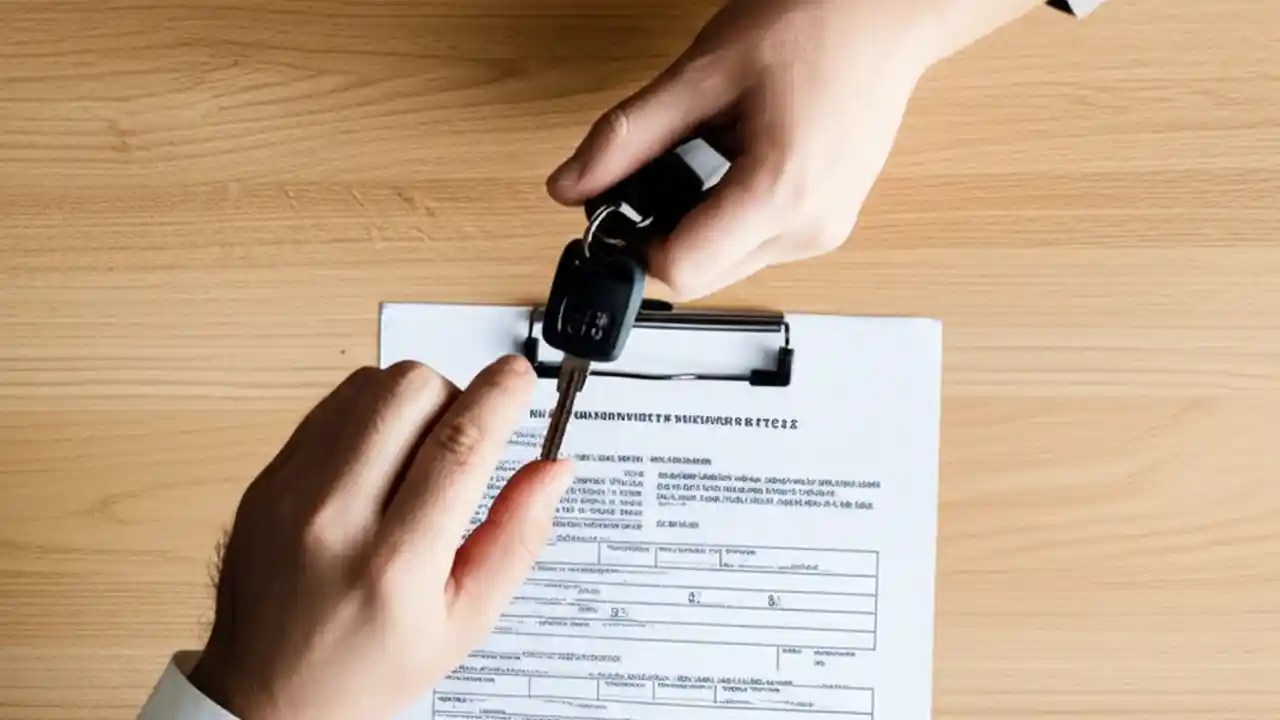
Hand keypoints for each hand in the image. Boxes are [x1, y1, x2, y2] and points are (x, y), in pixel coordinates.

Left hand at [188, 357, 571, 719]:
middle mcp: (334, 519)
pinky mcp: (267, 477)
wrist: (265, 693)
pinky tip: (379, 460)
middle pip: (412, 392)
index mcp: (394, 566)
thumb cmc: (366, 666)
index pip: (460, 447)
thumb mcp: (464, 621)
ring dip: (414, 401)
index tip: (521, 379)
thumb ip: (516, 539)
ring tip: (420, 453)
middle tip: (466, 439)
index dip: (501, 396)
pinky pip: (331, 405)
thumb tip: (554, 469)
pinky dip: (370, 415)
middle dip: (458, 396)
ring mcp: (290, 492)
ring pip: (370, 385)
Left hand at [547, 0, 937, 299]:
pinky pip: (757, 247)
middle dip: (658, 238)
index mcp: (781, 193)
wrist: (888, 14)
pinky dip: (727, 219)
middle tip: (642, 181)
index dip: (629, 248)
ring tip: (704, 157)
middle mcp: (810, 228)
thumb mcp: (702, 73)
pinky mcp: (829, 224)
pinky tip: (731, 166)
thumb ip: (629, 137)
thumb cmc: (816, 23)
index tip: (607, 214)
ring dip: (695, 228)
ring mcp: (825, 231)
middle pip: (700, 278)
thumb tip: (571, 185)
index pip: (679, 270)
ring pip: (726, 267)